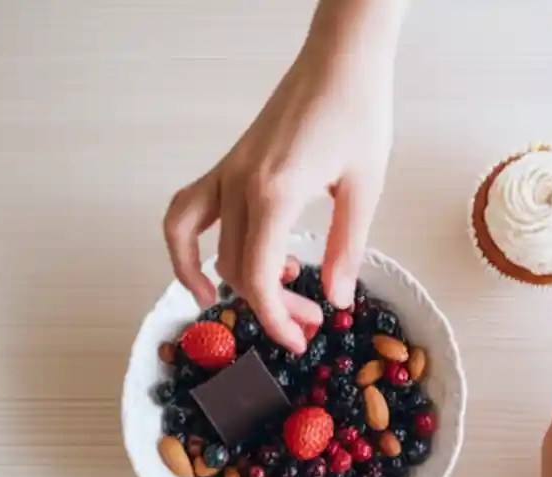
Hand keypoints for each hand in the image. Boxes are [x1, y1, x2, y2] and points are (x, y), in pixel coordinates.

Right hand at [163, 8, 395, 353]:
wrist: (341, 61)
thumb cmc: (358, 114)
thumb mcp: (365, 189)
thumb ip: (346, 248)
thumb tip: (336, 299)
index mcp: (275, 192)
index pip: (258, 276)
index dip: (274, 318)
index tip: (297, 341)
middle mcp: (241, 183)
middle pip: (236, 268)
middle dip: (271, 305)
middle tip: (310, 321)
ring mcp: (229, 172)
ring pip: (204, 245)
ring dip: (224, 281)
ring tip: (252, 306)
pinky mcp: (230, 164)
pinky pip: (188, 211)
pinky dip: (186, 245)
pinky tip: (207, 267)